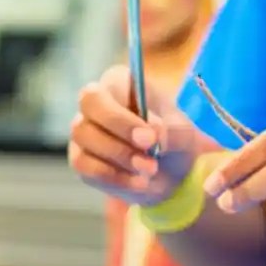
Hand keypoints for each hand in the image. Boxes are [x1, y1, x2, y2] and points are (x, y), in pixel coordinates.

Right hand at [69, 65, 199, 205]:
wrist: (171, 173)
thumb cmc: (175, 140)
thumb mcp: (184, 135)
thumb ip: (171, 132)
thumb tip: (153, 135)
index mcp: (120, 83)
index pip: (106, 87)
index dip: (123, 117)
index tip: (150, 138)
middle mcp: (96, 102)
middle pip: (88, 107)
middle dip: (119, 135)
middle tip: (150, 154)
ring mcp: (84, 130)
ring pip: (85, 138)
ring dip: (121, 158)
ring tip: (152, 169)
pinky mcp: (81, 159)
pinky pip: (86, 166)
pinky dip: (116, 178)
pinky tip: (140, 182)